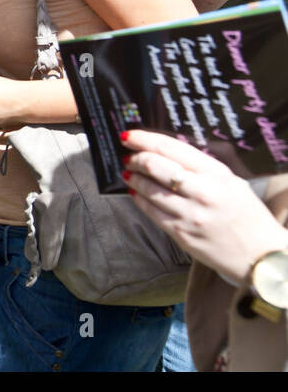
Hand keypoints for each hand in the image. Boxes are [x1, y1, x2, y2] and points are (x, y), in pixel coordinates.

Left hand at [123, 130, 287, 284]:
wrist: (261, 255)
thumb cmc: (247, 216)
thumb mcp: (231, 182)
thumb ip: (201, 168)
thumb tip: (165, 154)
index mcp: (217, 174)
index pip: (171, 148)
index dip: (144, 140)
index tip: (129, 136)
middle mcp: (202, 191)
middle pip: (154, 166)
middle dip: (136, 158)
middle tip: (129, 157)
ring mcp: (190, 214)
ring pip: (148, 188)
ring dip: (133, 178)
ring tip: (129, 173)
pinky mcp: (181, 233)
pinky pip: (150, 211)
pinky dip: (138, 198)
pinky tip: (135, 192)